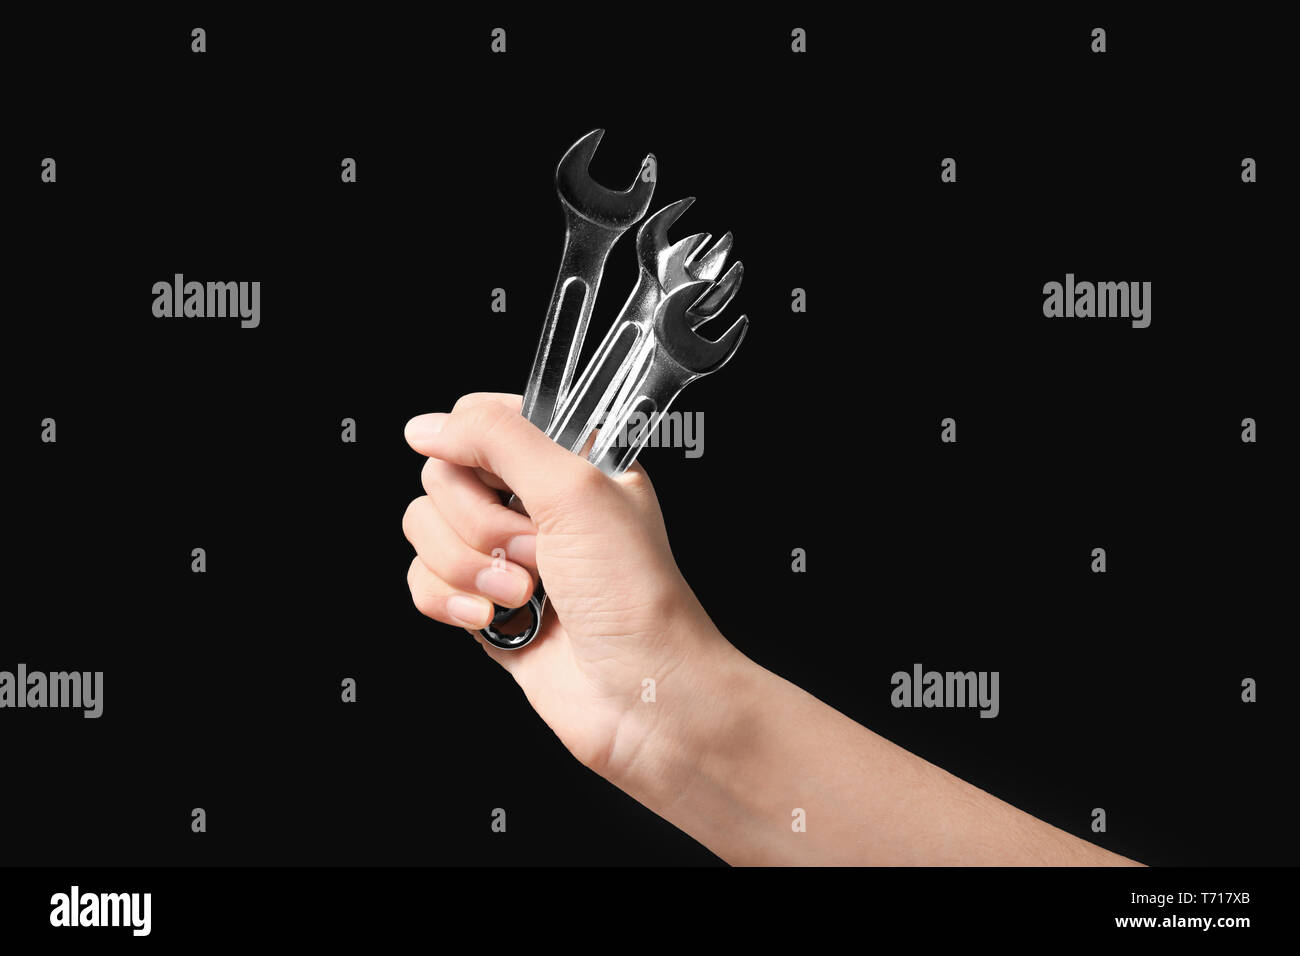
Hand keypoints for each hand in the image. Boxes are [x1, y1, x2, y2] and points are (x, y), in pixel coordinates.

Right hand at [403, 393, 740, 781]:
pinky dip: (451, 601)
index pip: (482, 419)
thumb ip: (497, 439)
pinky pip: (423, 580)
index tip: (493, 477)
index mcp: (567, 458)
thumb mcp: (575, 489)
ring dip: (469, 566)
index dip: (473, 445)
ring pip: (426, 530)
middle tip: (536, 549)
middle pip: (443, 476)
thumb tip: (426, 426)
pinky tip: (494, 619)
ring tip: (526, 591)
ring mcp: (505, 554)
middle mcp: (534, 501)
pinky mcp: (483, 602)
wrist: (640, 692)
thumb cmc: (634, 595)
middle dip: (480, 522)